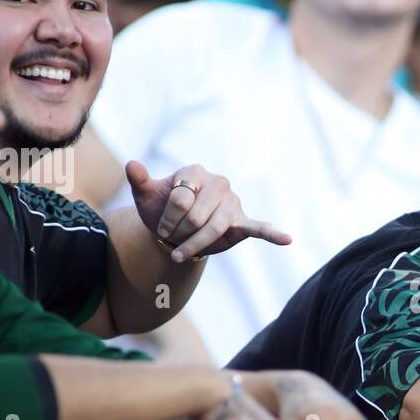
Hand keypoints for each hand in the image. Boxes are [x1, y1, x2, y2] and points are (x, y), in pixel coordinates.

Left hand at [126, 161, 291, 262]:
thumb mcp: (146, 196)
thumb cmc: (160, 210)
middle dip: (180, 233)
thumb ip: (140, 181)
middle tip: (171, 239)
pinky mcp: (242, 221)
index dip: (166, 220)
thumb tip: (132, 165)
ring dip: (196, 244)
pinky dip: (273, 234)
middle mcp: (218, 182)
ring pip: (215, 228)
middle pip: (197, 216)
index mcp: (195, 172)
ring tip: (180, 254)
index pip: (181, 199)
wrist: (173, 229)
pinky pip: (259, 227)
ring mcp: (232, 202)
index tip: (159, 229)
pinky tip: (287, 239)